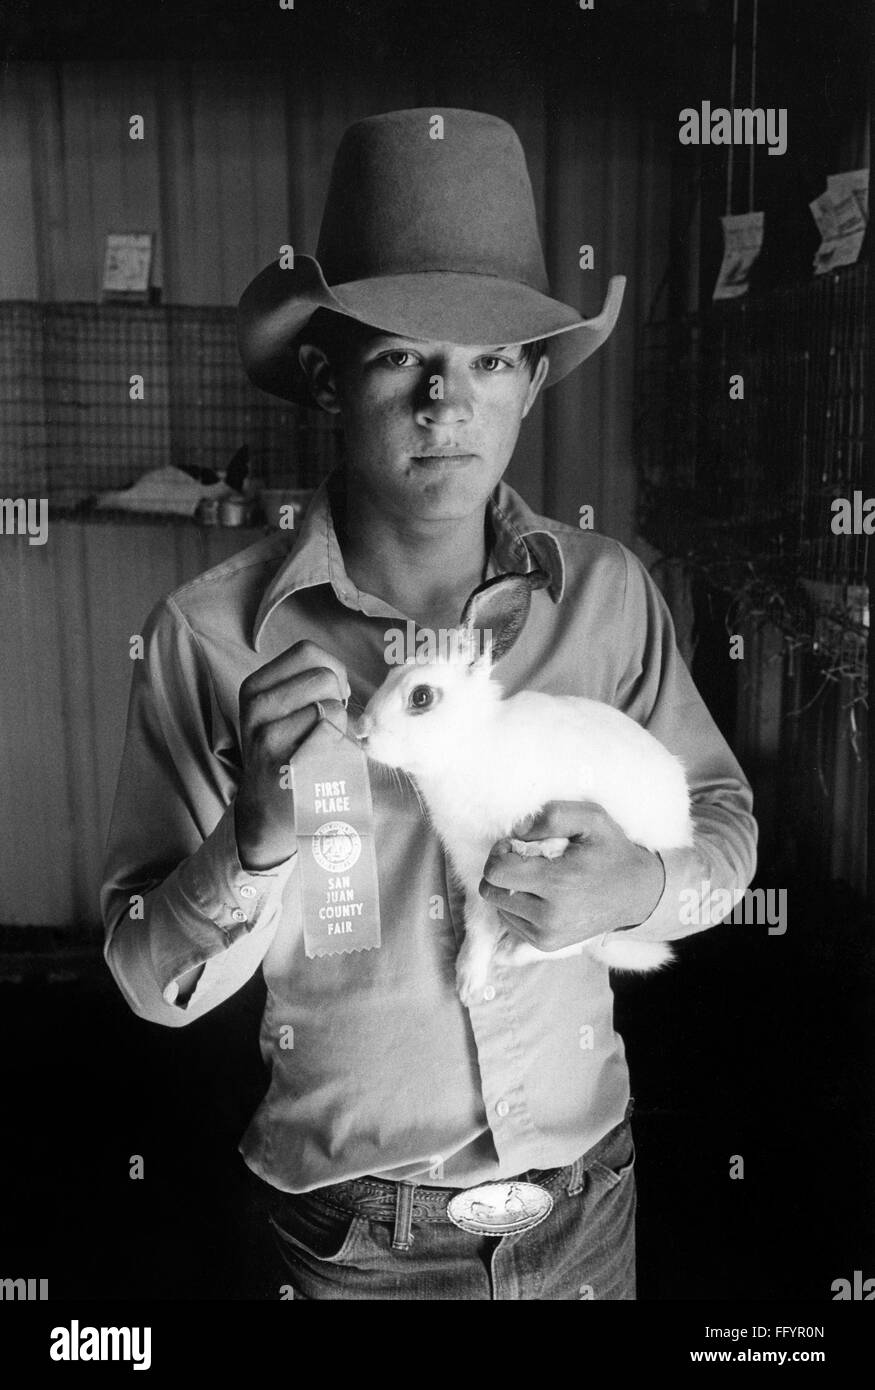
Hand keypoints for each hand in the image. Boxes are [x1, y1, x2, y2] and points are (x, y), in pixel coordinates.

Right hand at [235, 640, 349, 869]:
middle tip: (326, 726)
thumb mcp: (284, 711)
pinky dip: (338, 746)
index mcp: (256, 686)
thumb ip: (311, 685)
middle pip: (324, 676)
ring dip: (339, 726)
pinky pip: (330, 733)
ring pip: (330, 705)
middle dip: (338, 699)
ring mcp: (265, 732)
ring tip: (323, 744)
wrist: (267, 809)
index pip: (307, 651)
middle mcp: (255, 704)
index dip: (333, 669)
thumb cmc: (288, 753)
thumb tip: (344, 682)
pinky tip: (322, 760)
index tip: (331, 696)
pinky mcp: (282, 759)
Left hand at [478, 801, 665, 951]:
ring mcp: (547, 935)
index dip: (500, 852)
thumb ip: (553, 816)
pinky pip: (510, 921)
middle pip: (490, 890)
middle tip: (525, 859)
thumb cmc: (611, 851)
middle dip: (501, 870)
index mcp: (559, 883)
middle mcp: (550, 916)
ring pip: (498, 906)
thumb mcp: (592, 819)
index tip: (518, 845)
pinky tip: (541, 894)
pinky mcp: (546, 945)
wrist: (637, 893)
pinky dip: (517, 905)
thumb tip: (517, 831)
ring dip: (509, 888)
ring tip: (538, 877)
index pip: (497, 872)